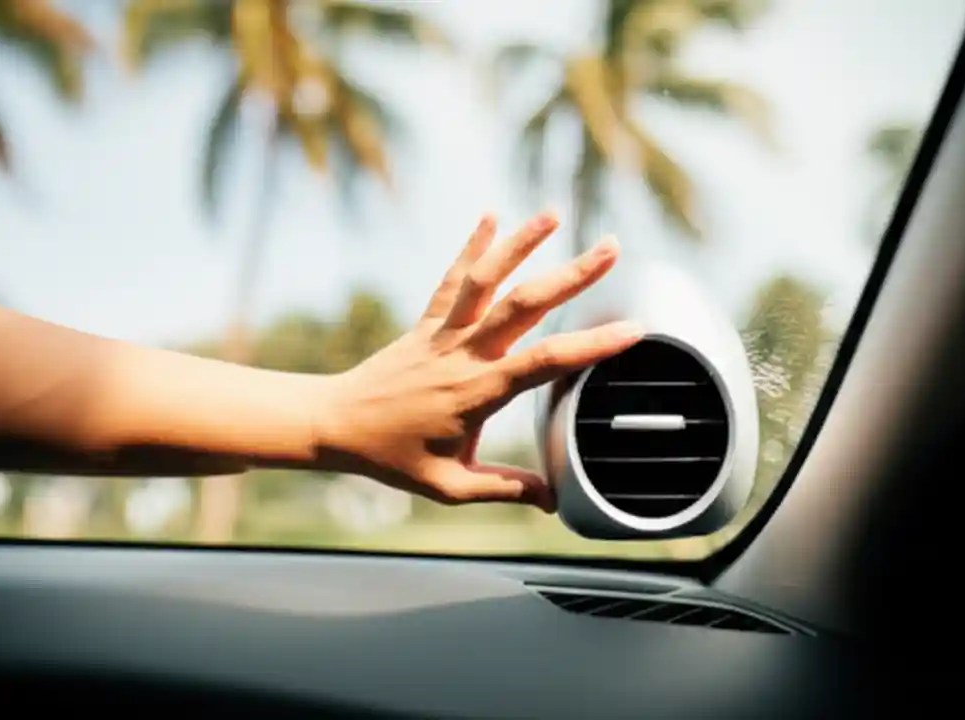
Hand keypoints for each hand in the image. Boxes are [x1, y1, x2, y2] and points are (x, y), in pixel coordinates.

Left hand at [315, 211, 642, 511]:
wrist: (334, 424)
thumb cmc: (391, 458)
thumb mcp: (450, 488)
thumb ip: (505, 489)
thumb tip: (553, 501)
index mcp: (477, 392)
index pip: (544, 362)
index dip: (591, 346)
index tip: (631, 330)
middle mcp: (463, 354)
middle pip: (525, 305)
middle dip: (573, 274)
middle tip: (612, 248)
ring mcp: (443, 333)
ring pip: (487, 279)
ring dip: (521, 243)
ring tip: (554, 213)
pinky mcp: (427, 324)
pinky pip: (453, 280)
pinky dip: (473, 247)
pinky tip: (492, 216)